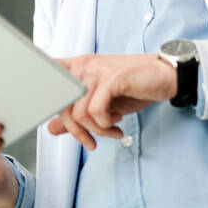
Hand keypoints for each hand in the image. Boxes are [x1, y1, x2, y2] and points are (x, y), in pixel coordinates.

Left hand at [47, 53, 176, 148]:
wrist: (166, 77)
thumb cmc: (136, 88)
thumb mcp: (103, 103)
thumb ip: (77, 114)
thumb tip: (52, 129)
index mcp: (79, 66)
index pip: (46, 76)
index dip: (40, 95)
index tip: (43, 115)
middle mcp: (84, 65)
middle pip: (62, 104)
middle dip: (76, 130)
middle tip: (91, 141)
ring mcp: (98, 71)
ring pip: (79, 112)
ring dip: (96, 130)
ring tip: (112, 132)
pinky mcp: (112, 79)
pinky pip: (95, 111)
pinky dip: (105, 124)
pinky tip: (117, 124)